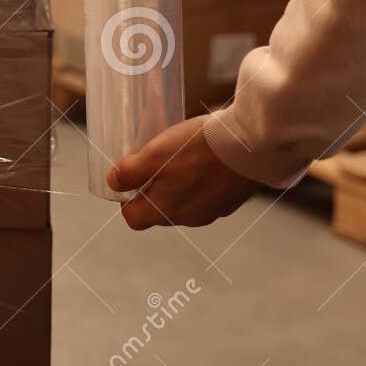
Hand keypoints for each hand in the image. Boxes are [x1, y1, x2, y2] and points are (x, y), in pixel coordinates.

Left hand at [108, 116, 261, 229]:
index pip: (134, 219)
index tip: (128, 177)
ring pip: (183, 202)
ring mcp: (213, 211)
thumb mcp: (154, 155)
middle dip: (151, 189)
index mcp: (166, 212)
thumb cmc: (199, 149)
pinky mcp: (231, 200)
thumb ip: (129, 172)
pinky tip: (203, 157)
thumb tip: (113, 183)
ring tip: (179, 156)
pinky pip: (206, 194)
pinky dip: (200, 180)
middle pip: (158, 211)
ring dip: (176, 183)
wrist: (252, 145)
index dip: (125, 199)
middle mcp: (189, 218)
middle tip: (153, 161)